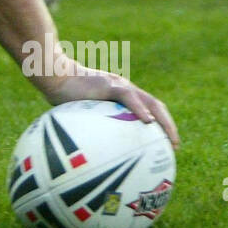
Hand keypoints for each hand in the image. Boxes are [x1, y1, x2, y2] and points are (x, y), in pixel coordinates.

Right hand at [44, 66, 179, 148]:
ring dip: (163, 121)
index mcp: (120, 95)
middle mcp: (124, 88)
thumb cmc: (62, 95)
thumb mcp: (79, 113)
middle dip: (169, 126)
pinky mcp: (109, 85)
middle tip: (174, 147)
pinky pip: (129, 97)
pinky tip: (148, 122)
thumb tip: (87, 152)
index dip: (161, 124)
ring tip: (169, 139)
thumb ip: (89, 126)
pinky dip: (140, 110)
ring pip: (150, 101)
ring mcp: (118, 85)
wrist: (53, 75)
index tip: (166, 144)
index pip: (148, 108)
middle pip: (156, 106)